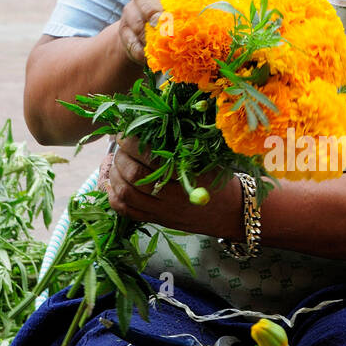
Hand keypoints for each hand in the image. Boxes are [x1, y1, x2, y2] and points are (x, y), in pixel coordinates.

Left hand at [103, 131, 243, 237]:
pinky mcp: (157, 220)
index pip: (151, 159)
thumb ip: (182, 146)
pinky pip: (126, 212)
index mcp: (188, 179)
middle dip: (121, 156)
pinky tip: (113, 181)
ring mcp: (162, 212)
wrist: (232, 214)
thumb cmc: (222, 181)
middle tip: (121, 143)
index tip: (126, 130)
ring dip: (114, 174)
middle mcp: (172, 199)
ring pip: (126, 195)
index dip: (133, 143)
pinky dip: (113, 195)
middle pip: (134, 177)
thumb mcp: (208, 160)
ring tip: (116, 160)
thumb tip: (151, 124)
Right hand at [117, 0, 195, 66]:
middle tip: (161, 22)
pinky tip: (148, 56)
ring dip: (147, 35)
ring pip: (136, 21)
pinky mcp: (123, 30)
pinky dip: (140, 50)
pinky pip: (130, 40)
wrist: (140, 36)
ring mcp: (132, 11)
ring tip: (158, 45)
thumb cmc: (170, 23)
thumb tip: (221, 21)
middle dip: (153, 10)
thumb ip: (195, 13)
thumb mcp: (183, 15)